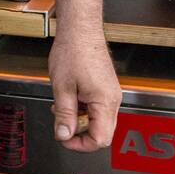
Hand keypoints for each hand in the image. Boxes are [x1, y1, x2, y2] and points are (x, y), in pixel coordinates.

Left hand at [48, 29, 121, 152]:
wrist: (80, 29)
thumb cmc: (74, 51)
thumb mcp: (62, 87)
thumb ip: (64, 115)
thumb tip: (64, 135)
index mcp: (105, 102)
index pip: (100, 139)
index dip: (80, 144)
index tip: (64, 138)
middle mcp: (113, 99)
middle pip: (101, 132)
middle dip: (79, 133)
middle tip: (61, 125)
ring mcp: (110, 93)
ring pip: (98, 120)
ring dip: (79, 119)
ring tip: (61, 108)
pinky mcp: (105, 87)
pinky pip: (96, 107)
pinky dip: (82, 109)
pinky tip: (68, 99)